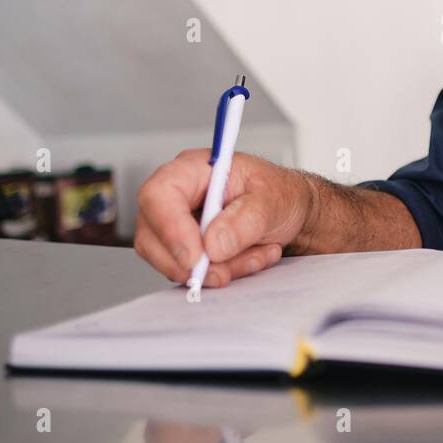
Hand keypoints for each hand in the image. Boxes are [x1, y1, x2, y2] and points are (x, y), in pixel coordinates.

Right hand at [134, 150, 313, 287]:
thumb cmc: (279, 194)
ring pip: (170, 260)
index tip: (195, 257)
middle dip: (189, 262)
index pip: (159, 195)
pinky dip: (222, 273)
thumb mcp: (273, 199)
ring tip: (256, 255)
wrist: (291, 212)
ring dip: (215, 269)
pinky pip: (188, 272)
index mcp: (194, 169)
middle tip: (225, 272)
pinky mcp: (185, 249)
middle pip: (151, 234)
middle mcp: (178, 196)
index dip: (170, 229)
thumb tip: (214, 245)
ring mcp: (177, 224)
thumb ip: (246, 219)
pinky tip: (249, 258)